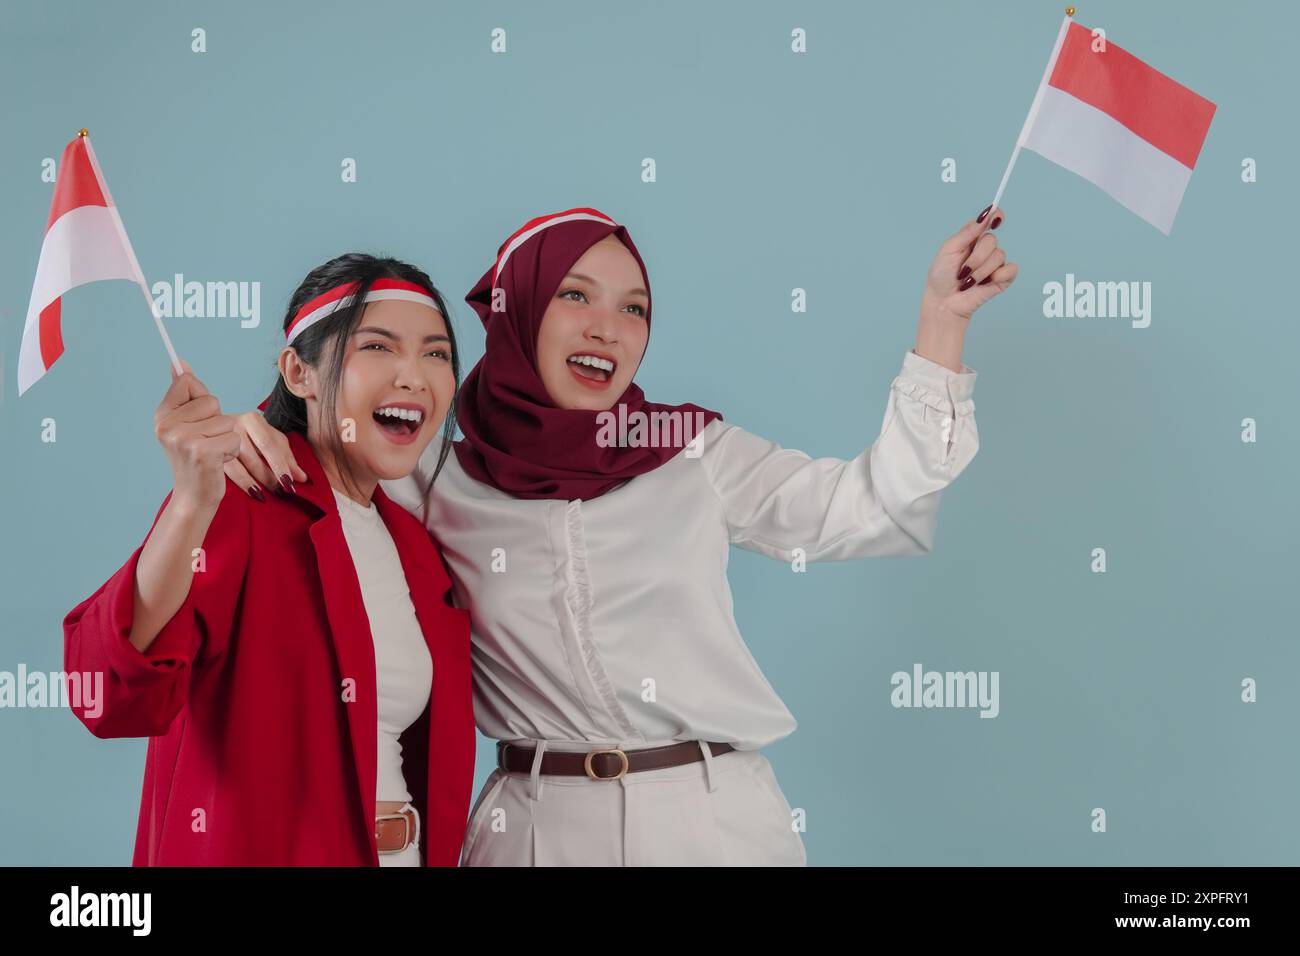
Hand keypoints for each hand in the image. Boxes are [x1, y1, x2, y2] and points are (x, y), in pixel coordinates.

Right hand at [154, 359, 240, 512]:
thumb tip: (179, 362)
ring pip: (226, 420)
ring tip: (212, 452)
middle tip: (205, 441)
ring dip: (226, 437)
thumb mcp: (185, 423)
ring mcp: (183, 440)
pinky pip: (233, 438)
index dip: (201, 400)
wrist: (194, 496)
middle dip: (217, 420)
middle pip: (211, 400)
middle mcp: (167, 426)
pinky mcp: (203, 453)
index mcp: (161, 415)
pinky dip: (232, 450)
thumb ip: (184, 392)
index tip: (195, 420)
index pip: (188, 382)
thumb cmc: (195, 457)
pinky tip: (217, 462)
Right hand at [223, 410, 306, 499]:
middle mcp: (233, 424)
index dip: (281, 464)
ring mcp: (217, 438)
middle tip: (282, 491)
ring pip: (241, 465)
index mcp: (252, 419)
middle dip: (270, 476)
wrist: (214, 438)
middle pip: (256, 456)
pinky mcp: (207, 452)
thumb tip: (302, 478)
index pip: (270, 444)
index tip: (290, 482)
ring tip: (268, 495)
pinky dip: (243, 483)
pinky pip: (229, 471)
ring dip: (257, 482)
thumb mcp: (269, 442)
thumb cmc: (248, 440)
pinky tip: (253, 493)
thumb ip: (287, 458)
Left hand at [922, 205, 1018, 322]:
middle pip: (991, 240)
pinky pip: (1011, 269)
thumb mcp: (949, 249)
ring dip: (980, 271)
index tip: (998, 216)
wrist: (944, 303)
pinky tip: (985, 284)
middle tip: (963, 271)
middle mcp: (984, 249)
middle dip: (976, 257)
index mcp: (971, 239)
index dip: (995, 216)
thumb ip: (968, 231)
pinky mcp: (1002, 279)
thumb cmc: (941, 277)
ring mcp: (994, 264)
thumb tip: (985, 214)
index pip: (988, 222)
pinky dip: (999, 276)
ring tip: (968, 282)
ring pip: (999, 256)